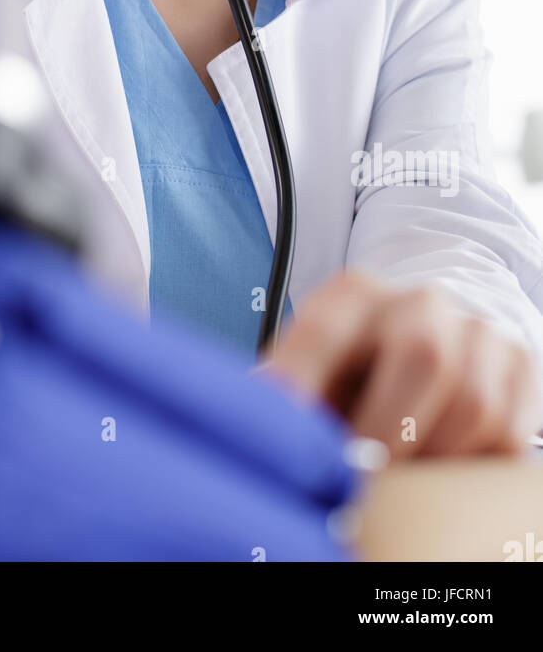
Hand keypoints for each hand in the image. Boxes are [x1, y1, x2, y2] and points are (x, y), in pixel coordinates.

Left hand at [256, 269, 542, 461]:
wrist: (420, 349)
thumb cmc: (350, 378)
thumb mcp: (311, 377)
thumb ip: (287, 398)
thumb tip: (258, 439)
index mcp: (353, 295)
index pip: (325, 332)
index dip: (302, 389)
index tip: (285, 444)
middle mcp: (420, 302)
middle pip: (423, 355)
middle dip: (388, 431)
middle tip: (355, 479)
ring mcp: (475, 331)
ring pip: (473, 400)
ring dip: (432, 455)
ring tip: (395, 480)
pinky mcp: (517, 367)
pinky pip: (506, 431)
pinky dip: (470, 464)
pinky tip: (435, 470)